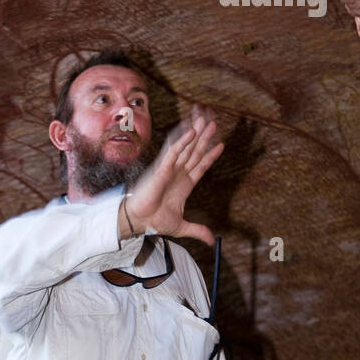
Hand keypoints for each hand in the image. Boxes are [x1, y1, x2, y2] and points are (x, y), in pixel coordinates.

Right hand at [125, 103, 223, 245]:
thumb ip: (198, 230)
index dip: (211, 155)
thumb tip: (211, 240)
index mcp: (184, 185)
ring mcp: (171, 169)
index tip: (221, 144)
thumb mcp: (181, 227)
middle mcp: (179, 174)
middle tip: (213, 121)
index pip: (201, 166)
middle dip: (205, 136)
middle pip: (195, 151)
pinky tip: (191, 131)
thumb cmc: (154, 221)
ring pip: (186, 147)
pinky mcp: (161, 169)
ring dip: (197, 133)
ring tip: (207, 118)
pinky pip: (173, 152)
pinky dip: (182, 142)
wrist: (139, 222)